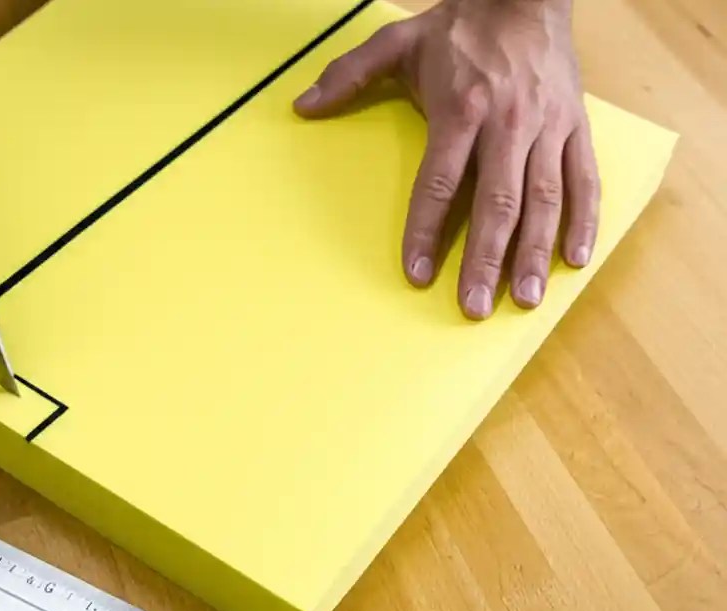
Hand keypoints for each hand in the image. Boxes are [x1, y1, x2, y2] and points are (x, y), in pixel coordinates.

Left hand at [294, 0, 599, 319]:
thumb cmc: (459, 28)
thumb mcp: (396, 41)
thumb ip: (348, 74)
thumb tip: (302, 107)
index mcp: (461, 109)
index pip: (439, 183)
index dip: (426, 230)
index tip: (418, 272)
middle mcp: (508, 124)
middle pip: (497, 203)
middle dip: (485, 259)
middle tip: (474, 306)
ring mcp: (548, 128)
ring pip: (544, 200)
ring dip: (533, 253)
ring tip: (524, 299)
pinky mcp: (577, 127)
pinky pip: (585, 180)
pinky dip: (584, 221)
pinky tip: (573, 261)